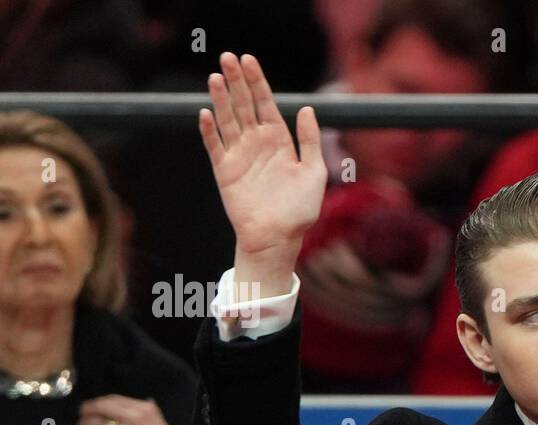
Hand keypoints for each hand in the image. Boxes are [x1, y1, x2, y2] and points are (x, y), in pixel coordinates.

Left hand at [79, 395, 185, 424]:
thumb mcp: (153, 417)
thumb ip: (136, 408)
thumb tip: (113, 403)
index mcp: (142, 409)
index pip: (111, 399)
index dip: (96, 402)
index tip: (89, 407)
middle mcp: (133, 419)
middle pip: (99, 410)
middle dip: (86, 414)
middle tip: (82, 419)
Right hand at [199, 52, 325, 258]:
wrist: (278, 237)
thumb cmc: (300, 209)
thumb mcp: (314, 172)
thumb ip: (310, 140)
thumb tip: (307, 109)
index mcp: (279, 141)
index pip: (265, 103)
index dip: (257, 82)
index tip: (248, 60)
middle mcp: (257, 143)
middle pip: (243, 105)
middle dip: (236, 81)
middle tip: (227, 56)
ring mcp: (239, 155)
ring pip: (227, 120)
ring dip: (221, 99)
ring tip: (216, 77)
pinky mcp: (225, 171)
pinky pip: (214, 146)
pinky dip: (209, 130)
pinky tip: (206, 113)